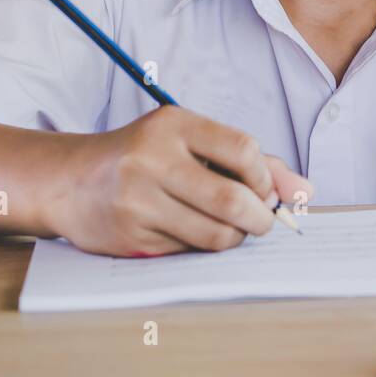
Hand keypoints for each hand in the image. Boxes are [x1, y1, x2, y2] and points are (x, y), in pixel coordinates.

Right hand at [47, 105, 313, 256]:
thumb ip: (252, 163)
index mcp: (174, 125)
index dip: (266, 177)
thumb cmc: (144, 157)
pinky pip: (188, 251)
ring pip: (214, 234)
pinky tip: (189, 231)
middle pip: (231, 200)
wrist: (70, 180)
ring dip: (235, 238)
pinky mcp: (131, 234)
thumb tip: (305, 192)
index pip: (243, 150)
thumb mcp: (191, 143)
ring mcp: (138, 199)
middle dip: (260, 218)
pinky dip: (202, 247)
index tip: (264, 189)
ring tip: (230, 228)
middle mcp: (153, 158)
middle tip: (261, 221)